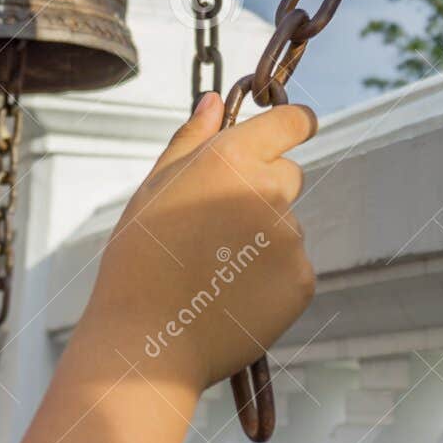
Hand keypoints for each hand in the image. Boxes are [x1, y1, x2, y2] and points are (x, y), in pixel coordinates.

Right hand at [85, 92, 317, 393]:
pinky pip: (293, 267)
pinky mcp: (301, 280)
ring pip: (287, 226)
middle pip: (289, 175)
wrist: (148, 340)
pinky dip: (271, 279)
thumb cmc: (140, 260)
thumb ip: (191, 139)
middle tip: (216, 228)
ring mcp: (289, 237)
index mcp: (230, 158)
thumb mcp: (154, 188)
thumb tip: (214, 101)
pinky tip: (232, 296)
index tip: (291, 132)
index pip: (292, 122)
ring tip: (214, 271)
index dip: (293, 125)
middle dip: (264, 191)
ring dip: (263, 241)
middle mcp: (268, 190)